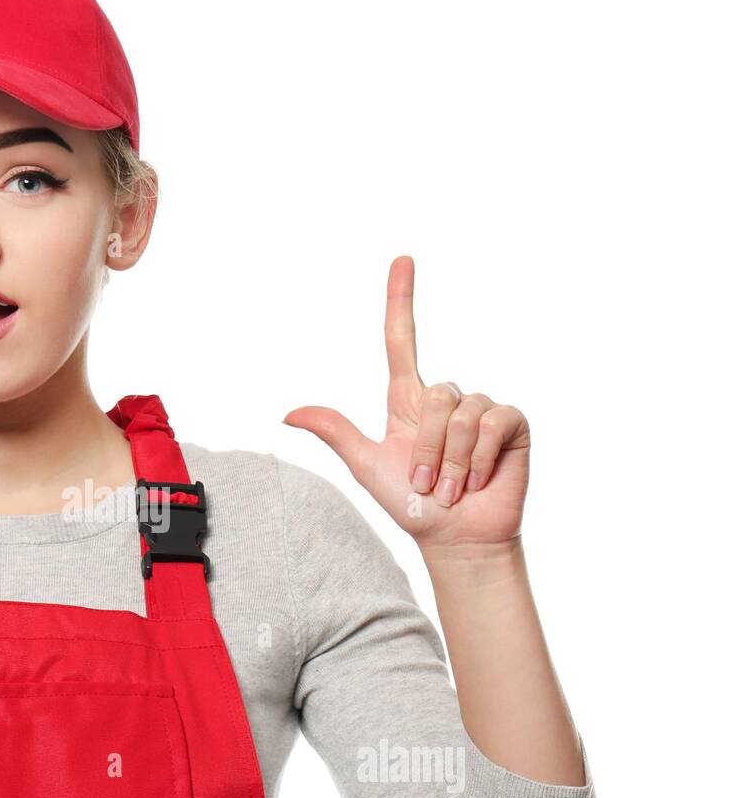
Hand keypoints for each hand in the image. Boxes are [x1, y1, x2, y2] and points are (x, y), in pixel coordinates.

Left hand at [283, 256, 529, 551]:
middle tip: (425, 483)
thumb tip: (287, 413)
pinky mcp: (510, 424)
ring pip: (461, 412)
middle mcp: (445, 400)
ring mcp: (480, 409)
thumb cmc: (411, 506)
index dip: (401, 300)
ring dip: (451, 461)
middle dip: (427, 447)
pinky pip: (491, 423)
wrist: (454, 538)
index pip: (402, 340)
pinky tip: (479, 480)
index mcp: (408, 402)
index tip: (402, 259)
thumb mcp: (366, 465)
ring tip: (451, 487)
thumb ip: (335, 432)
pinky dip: (478, 458)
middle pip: (434, 391)